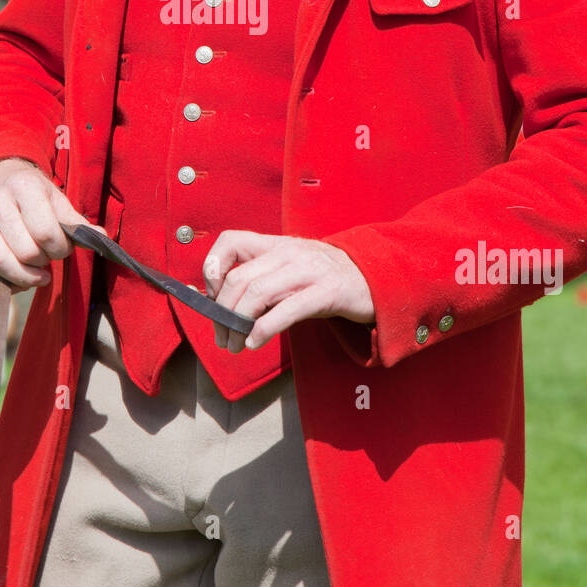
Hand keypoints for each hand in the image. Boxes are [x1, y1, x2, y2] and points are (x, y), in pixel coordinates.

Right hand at [0, 158, 96, 293]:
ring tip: (37, 276)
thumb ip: (76, 222)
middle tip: (47, 260)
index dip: (60, 249)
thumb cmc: (30, 192)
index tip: (62, 249)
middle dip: (43, 263)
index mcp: (24, 187)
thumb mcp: (55, 198)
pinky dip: (0, 284)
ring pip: (1, 263)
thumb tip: (103, 240)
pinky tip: (15, 281)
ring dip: (25, 279)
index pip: (47, 233)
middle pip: (25, 251)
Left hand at [202, 230, 374, 352]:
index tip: (211, 297)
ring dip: (238, 324)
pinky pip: (287, 310)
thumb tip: (222, 305)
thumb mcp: (290, 272)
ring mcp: (308, 270)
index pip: (231, 241)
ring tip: (235, 345)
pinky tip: (254, 343)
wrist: (375, 278)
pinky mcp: (327, 292)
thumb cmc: (324, 280)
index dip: (213, 267)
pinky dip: (264, 329)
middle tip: (221, 337)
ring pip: (258, 293)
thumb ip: (261, 281)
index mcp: (276, 245)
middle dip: (222, 313)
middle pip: (239, 278)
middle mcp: (289, 252)